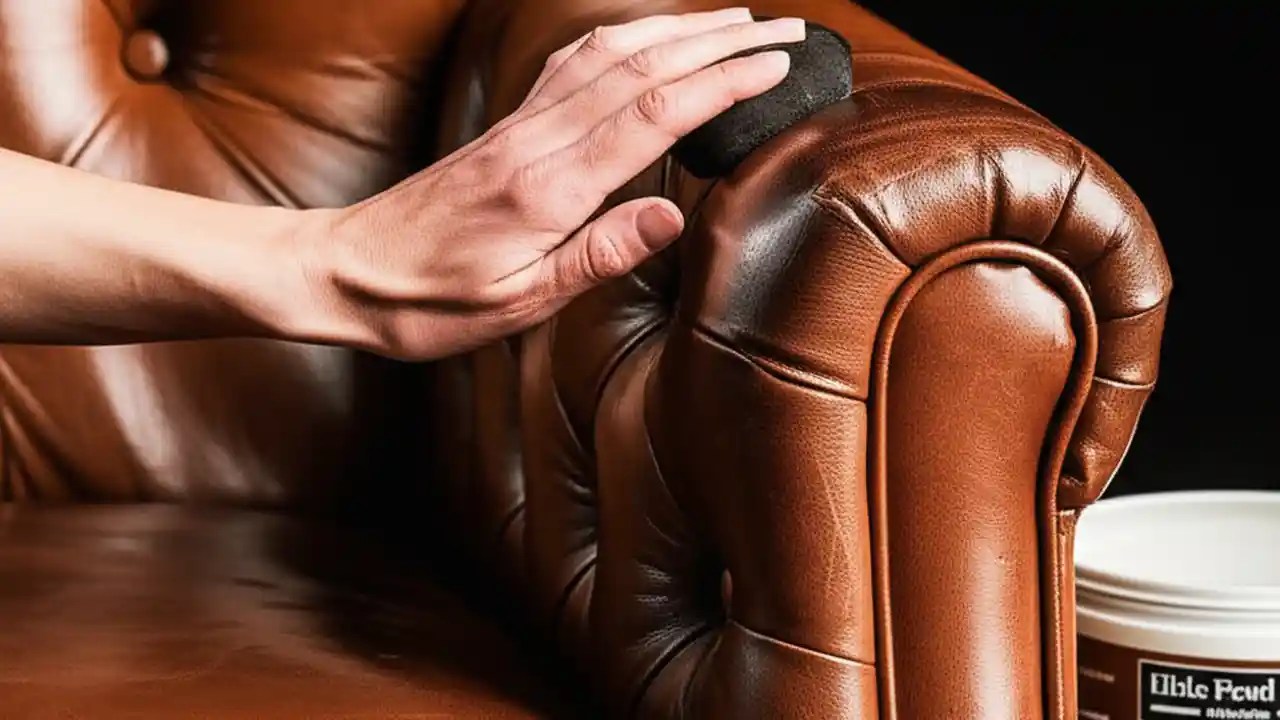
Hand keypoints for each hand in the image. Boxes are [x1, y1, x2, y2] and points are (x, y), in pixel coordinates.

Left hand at [289, 8, 803, 360]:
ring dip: (677, 29)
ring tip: (734, 21)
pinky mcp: (506, 126)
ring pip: (608, 52)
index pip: (653, 114)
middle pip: (642, 67)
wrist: (342, 273)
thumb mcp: (517, 302)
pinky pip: (571, 62)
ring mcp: (519, 124)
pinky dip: (622, 38)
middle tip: (786, 28)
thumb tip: (672, 217)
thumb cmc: (428, 302)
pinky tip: (645, 37)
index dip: (722, 83)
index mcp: (549, 187)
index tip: (776, 65)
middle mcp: (537, 140)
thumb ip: (598, 256)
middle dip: (721, 41)